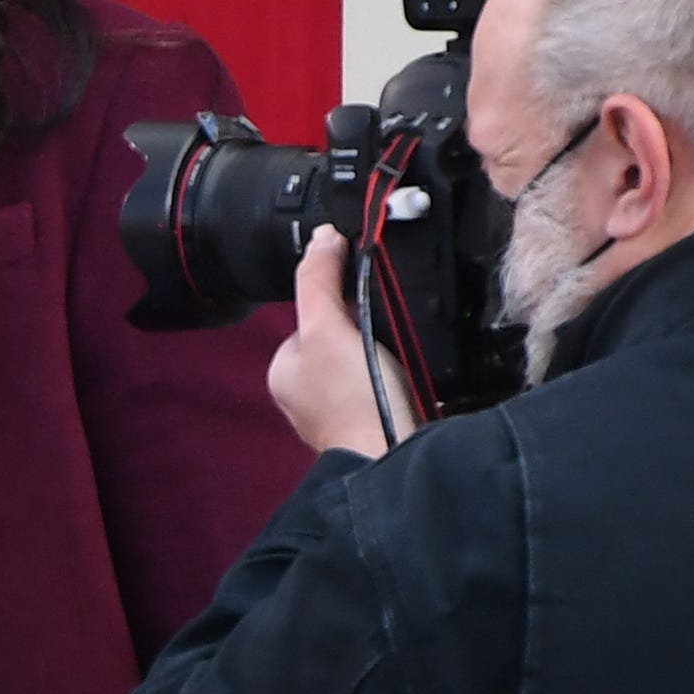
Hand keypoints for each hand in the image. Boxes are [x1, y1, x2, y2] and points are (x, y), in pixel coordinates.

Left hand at [265, 230, 393, 462]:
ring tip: (400, 361)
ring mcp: (339, 413)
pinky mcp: (373, 423)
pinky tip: (410, 379)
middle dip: (367, 333)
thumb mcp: (325, 328)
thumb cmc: (353, 397)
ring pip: (366, 362)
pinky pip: (386, 386)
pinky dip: (400, 378)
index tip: (366, 307)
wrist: (394, 457)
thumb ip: (319, 281)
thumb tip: (322, 236)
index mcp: (283, 372)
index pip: (312, 318)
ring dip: (386, 356)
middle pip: (342, 339)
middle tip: (386, 339)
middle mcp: (304, 395)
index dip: (342, 305)